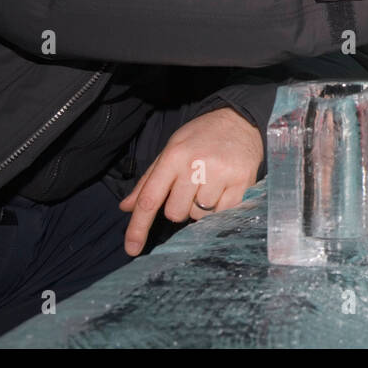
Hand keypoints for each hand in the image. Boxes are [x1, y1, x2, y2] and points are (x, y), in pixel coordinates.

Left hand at [118, 106, 262, 255]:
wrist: (239, 119)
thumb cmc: (200, 137)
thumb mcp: (171, 149)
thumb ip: (149, 181)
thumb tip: (126, 207)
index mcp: (173, 157)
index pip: (149, 199)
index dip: (138, 227)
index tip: (132, 249)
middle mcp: (195, 165)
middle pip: (176, 213)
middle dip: (180, 207)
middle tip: (191, 189)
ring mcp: (220, 174)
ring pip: (200, 215)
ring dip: (201, 207)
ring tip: (210, 184)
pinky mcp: (242, 181)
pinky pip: (223, 213)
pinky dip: (220, 207)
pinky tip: (224, 188)